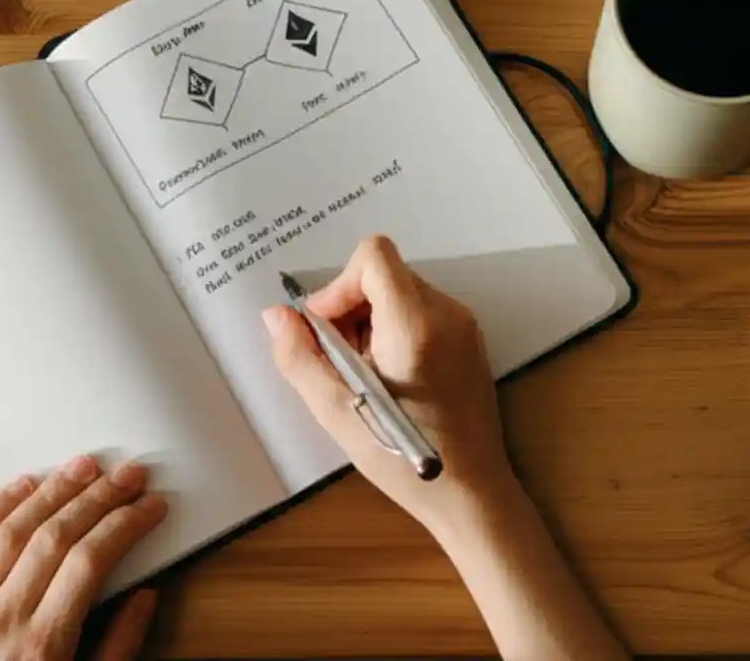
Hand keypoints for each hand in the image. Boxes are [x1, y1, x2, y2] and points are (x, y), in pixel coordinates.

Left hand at [0, 456, 167, 660]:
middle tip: (128, 475)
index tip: (149, 507)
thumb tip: (144, 600)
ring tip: (83, 467)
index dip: (126, 524)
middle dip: (99, 497)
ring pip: (11, 530)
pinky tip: (21, 486)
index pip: (91, 561)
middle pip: (57, 536)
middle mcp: (0, 620)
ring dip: (52, 490)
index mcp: (42, 647)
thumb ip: (117, 648)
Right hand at [263, 236, 513, 529]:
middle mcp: (447, 313)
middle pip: (384, 275)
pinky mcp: (469, 341)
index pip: (373, 256)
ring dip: (369, 323)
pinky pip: (421, 313)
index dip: (338, 285)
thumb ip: (300, 358)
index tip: (327, 329)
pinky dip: (394, 332)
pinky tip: (389, 380)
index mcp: (416, 325)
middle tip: (340, 362)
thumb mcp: (338, 413)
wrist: (472, 494)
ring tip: (365, 377)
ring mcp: (464, 326)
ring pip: (400, 293)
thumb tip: (276, 315)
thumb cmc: (405, 461)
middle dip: (350, 309)